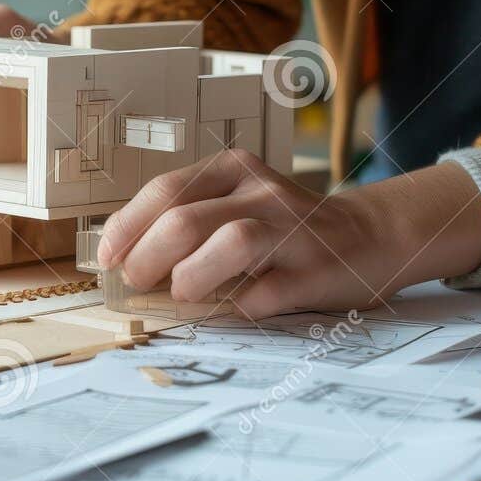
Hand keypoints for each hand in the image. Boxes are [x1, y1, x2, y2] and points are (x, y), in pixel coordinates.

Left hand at [95, 150, 480, 318]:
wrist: (371, 237)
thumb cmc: (286, 230)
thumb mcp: (238, 203)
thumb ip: (191, 218)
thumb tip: (125, 259)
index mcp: (234, 170)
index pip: (165, 191)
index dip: (127, 229)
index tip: (109, 260)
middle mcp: (262, 192)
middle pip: (186, 219)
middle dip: (149, 259)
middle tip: (141, 284)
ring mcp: (293, 229)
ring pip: (229, 242)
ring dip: (192, 277)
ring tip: (184, 294)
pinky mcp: (316, 270)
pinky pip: (268, 292)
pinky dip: (242, 307)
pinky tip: (236, 309)